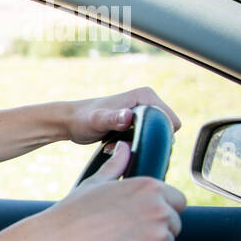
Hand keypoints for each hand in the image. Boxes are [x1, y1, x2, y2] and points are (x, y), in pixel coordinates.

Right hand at [34, 141, 186, 240]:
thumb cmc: (72, 213)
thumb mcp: (94, 183)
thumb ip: (116, 166)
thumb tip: (124, 148)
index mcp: (149, 188)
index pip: (178, 200)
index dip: (163, 208)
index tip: (143, 215)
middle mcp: (158, 210)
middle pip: (174, 224)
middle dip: (156, 228)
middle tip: (126, 232)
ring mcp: (156, 236)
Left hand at [61, 86, 181, 145]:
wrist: (69, 122)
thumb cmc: (82, 119)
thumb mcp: (97, 121)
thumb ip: (113, 119)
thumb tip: (128, 117)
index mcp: (146, 96)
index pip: (171, 121)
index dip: (157, 135)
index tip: (134, 140)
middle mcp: (148, 101)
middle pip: (164, 130)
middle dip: (146, 141)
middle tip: (122, 143)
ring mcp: (142, 112)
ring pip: (154, 136)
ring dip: (137, 144)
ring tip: (116, 144)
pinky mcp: (136, 122)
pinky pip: (144, 138)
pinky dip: (131, 144)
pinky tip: (114, 144)